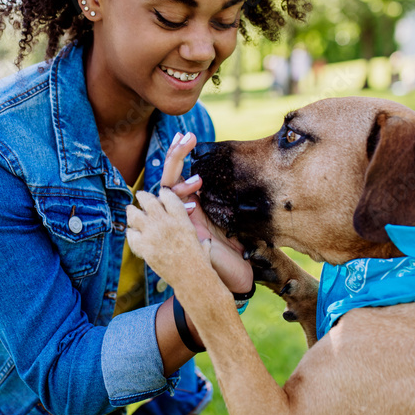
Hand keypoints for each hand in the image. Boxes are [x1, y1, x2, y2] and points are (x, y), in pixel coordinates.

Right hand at [158, 133, 252, 293]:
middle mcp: (183, 211)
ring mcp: (181, 221)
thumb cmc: (238, 252)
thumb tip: (248, 173)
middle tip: (185, 136)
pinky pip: (170, 212)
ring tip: (190, 159)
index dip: (180, 155)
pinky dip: (179, 199)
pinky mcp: (184, 233)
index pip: (180, 175)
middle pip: (170, 177)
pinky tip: (193, 193)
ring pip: (166, 191)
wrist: (236, 278)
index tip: (189, 137)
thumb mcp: (236, 220)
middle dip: (176, 155)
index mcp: (193, 205)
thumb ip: (232, 202)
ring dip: (177, 173)